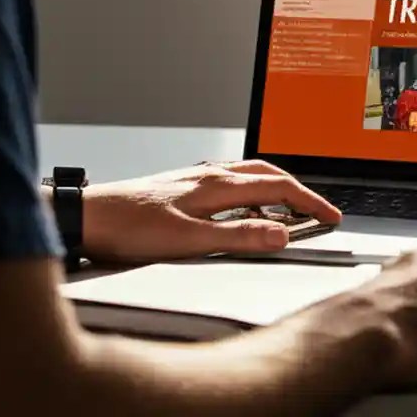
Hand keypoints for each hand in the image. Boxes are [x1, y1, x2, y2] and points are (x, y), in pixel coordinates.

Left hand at [81, 160, 341, 262]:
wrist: (84, 217)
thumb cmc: (127, 228)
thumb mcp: (186, 241)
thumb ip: (236, 238)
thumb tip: (281, 236)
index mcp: (217, 185)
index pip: (279, 189)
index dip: (310, 203)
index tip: (331, 217)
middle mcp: (209, 175)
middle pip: (269, 174)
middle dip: (300, 191)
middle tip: (320, 211)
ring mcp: (194, 179)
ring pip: (249, 174)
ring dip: (276, 187)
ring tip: (291, 206)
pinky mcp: (181, 187)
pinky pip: (230, 181)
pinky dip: (251, 190)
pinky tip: (243, 205)